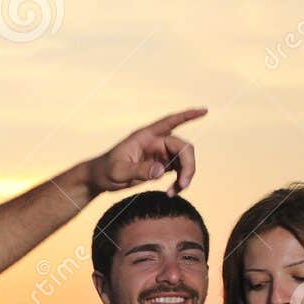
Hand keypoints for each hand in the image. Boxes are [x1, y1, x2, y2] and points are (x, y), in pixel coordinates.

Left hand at [87, 108, 205, 196]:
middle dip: (188, 165)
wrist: (99, 179)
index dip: (187, 115)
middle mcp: (156, 143)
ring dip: (185, 176)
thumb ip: (139, 170)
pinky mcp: (161, 165)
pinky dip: (178, 182)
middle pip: (183, 148)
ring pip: (184, 160)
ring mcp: (160, 154)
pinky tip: (170, 193)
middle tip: (183, 185)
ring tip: (173, 192)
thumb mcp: (118, 172)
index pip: (169, 122)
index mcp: (145, 137)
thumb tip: (162, 172)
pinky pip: (178, 171)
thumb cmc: (105, 171)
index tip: (204, 110)